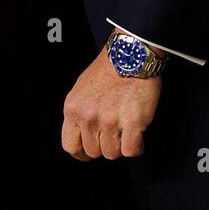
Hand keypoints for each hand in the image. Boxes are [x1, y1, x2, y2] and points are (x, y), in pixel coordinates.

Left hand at [62, 45, 161, 160]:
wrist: (130, 55)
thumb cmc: (108, 69)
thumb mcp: (81, 89)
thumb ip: (80, 112)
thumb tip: (83, 134)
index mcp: (73, 109)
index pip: (70, 146)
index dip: (81, 153)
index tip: (89, 152)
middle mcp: (89, 117)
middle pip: (94, 152)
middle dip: (104, 145)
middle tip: (113, 133)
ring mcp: (110, 121)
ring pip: (112, 154)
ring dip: (121, 145)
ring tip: (126, 130)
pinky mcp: (133, 123)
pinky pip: (131, 151)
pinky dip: (136, 146)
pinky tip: (137, 134)